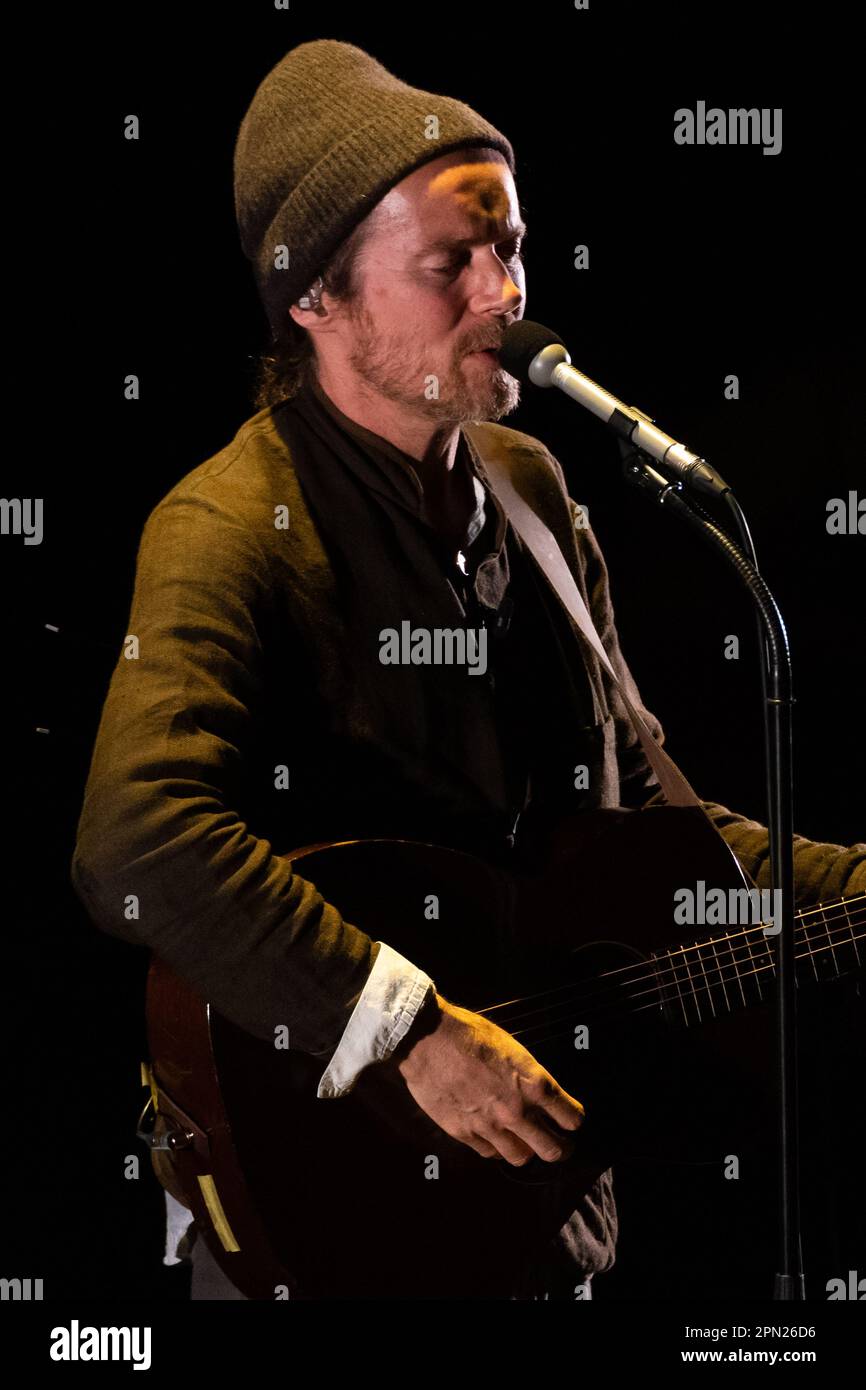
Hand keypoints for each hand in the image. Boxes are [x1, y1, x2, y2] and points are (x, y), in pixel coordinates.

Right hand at [394, 992, 584, 1164]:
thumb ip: (529, 1077)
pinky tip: (495, 1138)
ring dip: (526, 1151)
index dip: (573, 1120)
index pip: (571, 1118)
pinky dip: (496, 1148)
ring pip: (521, 1158)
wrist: (428, 1039)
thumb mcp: (512, 1048)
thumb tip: (540, 1095)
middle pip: (553, 1150)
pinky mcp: (465, 1133)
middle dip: (561, 1149)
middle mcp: (516, 1110)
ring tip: (525, 1143)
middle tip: (561, 1146)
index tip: (570, 1120)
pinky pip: (490, 1154)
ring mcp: (490, 1126)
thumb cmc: (470, 1034)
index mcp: (534, 1083)